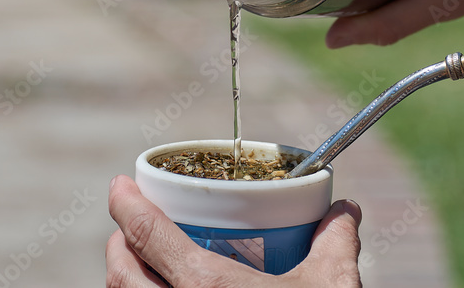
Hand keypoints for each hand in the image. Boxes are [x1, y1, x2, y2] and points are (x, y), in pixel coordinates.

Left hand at [106, 175, 362, 286]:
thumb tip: (345, 210)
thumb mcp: (330, 287)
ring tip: (144, 267)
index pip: (146, 234)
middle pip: (119, 274)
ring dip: (125, 282)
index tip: (119, 185)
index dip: (125, 203)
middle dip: (119, 244)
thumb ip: (335, 242)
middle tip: (131, 228)